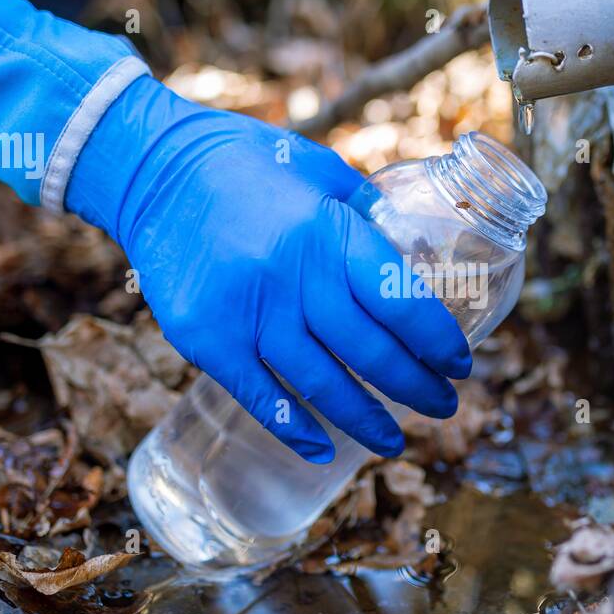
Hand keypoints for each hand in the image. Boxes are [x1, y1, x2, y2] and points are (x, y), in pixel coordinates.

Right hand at [69, 77, 468, 462]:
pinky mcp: (207, 339)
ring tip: (395, 440)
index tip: (460, 364)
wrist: (153, 170)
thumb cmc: (248, 164)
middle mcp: (292, 276)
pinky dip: (297, 430)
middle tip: (443, 407)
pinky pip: (261, 398)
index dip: (437, 341)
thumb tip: (413, 250)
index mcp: (329, 232)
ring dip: (366, 420)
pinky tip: (325, 450)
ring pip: (323, 384)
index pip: (401, 300)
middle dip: (416, 387)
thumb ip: (364, 214)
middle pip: (370, 351)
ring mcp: (247, 313)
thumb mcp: (320, 170)